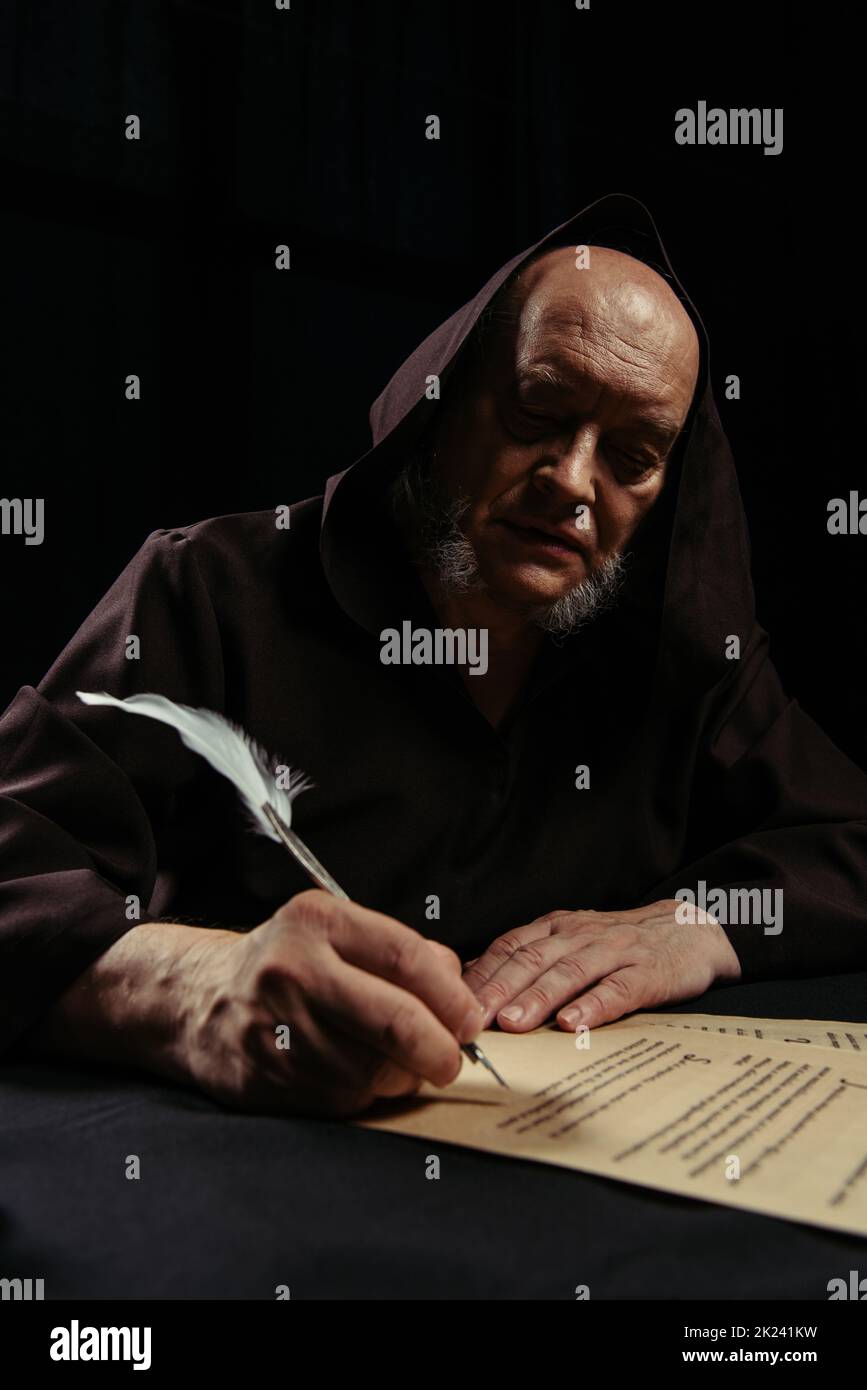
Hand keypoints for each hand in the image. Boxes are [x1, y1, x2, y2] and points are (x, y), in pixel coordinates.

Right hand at [181, 890, 483, 1115]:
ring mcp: (276, 1028)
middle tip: (452, 1059)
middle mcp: (292, 971)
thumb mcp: (335, 932)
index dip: (451, 995)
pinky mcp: (265, 1079)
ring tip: (400, 1064)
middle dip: (440, 1049)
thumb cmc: (285, 964)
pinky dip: (366, 1094)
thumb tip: (459, 992)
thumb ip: (401, 952)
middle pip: (395, 1020)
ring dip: (403, 1076)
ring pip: (374, 1069)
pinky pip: (344, 1099)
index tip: (469, 1018)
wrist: (198, 999)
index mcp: (315, 922)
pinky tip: (356, 1075)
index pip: (406, 956)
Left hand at [463, 900, 741, 1032]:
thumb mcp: (570, 941)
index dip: (480, 974)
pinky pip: (617, 990)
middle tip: (470, 1020)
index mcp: (555, 927)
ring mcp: (614, 952)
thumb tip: (469, 979)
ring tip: (513, 1023)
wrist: (690, 929)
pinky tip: (573, 1025)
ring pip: (569, 973)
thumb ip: (527, 957)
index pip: (509, 947)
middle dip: (497, 990)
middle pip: (531, 960)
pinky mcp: (647, 973)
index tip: (450, 1003)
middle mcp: (579, 935)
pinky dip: (593, 1007)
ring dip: (537, 998)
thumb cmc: (619, 944)